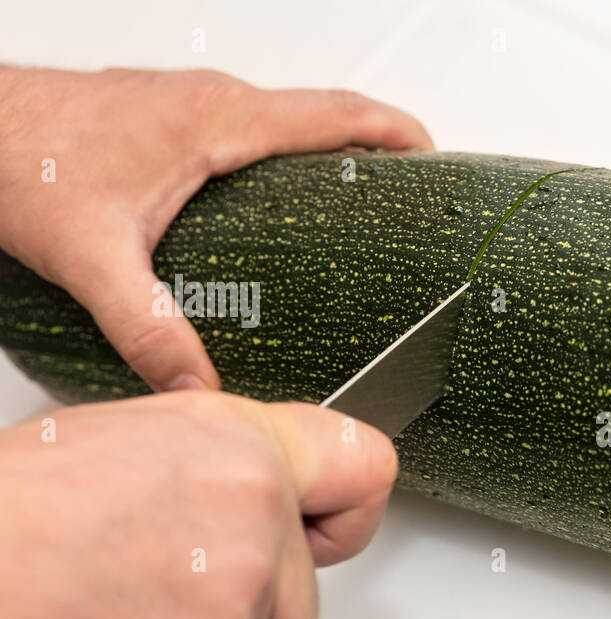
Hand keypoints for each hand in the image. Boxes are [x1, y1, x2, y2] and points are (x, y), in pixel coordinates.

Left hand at [0, 66, 432, 390]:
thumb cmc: (18, 155)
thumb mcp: (92, 257)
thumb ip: (148, 329)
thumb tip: (198, 388)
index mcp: (217, 122)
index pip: (335, 114)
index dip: (395, 132)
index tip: (433, 158)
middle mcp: (211, 102)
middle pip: (324, 111)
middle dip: (378, 144)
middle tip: (409, 190)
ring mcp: (192, 104)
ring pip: (288, 118)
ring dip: (334, 147)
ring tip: (361, 196)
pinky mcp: (173, 114)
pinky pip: (257, 124)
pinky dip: (292, 151)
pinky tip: (280, 198)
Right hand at [0, 390, 396, 618]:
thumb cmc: (3, 516)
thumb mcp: (119, 443)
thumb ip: (211, 470)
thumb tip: (251, 499)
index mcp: (239, 454)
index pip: (363, 471)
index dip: (342, 516)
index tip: (323, 536)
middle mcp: (251, 532)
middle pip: (297, 616)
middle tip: (144, 604)